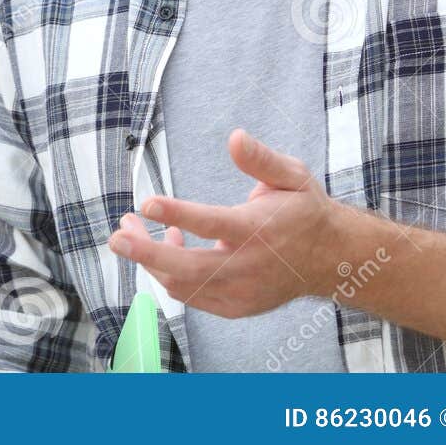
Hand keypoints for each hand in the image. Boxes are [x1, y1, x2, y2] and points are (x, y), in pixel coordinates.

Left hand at [106, 128, 346, 318]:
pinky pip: (190, 295)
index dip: (178, 214)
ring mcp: (241, 293)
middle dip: (146, 252)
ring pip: (183, 285)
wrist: (330, 260)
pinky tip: (166, 244)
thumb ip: (262, 159)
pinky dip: (169, 273)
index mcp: (259, 231)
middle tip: (115, 235)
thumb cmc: (303, 211)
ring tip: (133, 229)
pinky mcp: (235, 307)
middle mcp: (248, 267)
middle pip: (188, 268)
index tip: (146, 203)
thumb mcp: (292, 176)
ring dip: (151, 258)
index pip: (213, 224)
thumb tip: (235, 137)